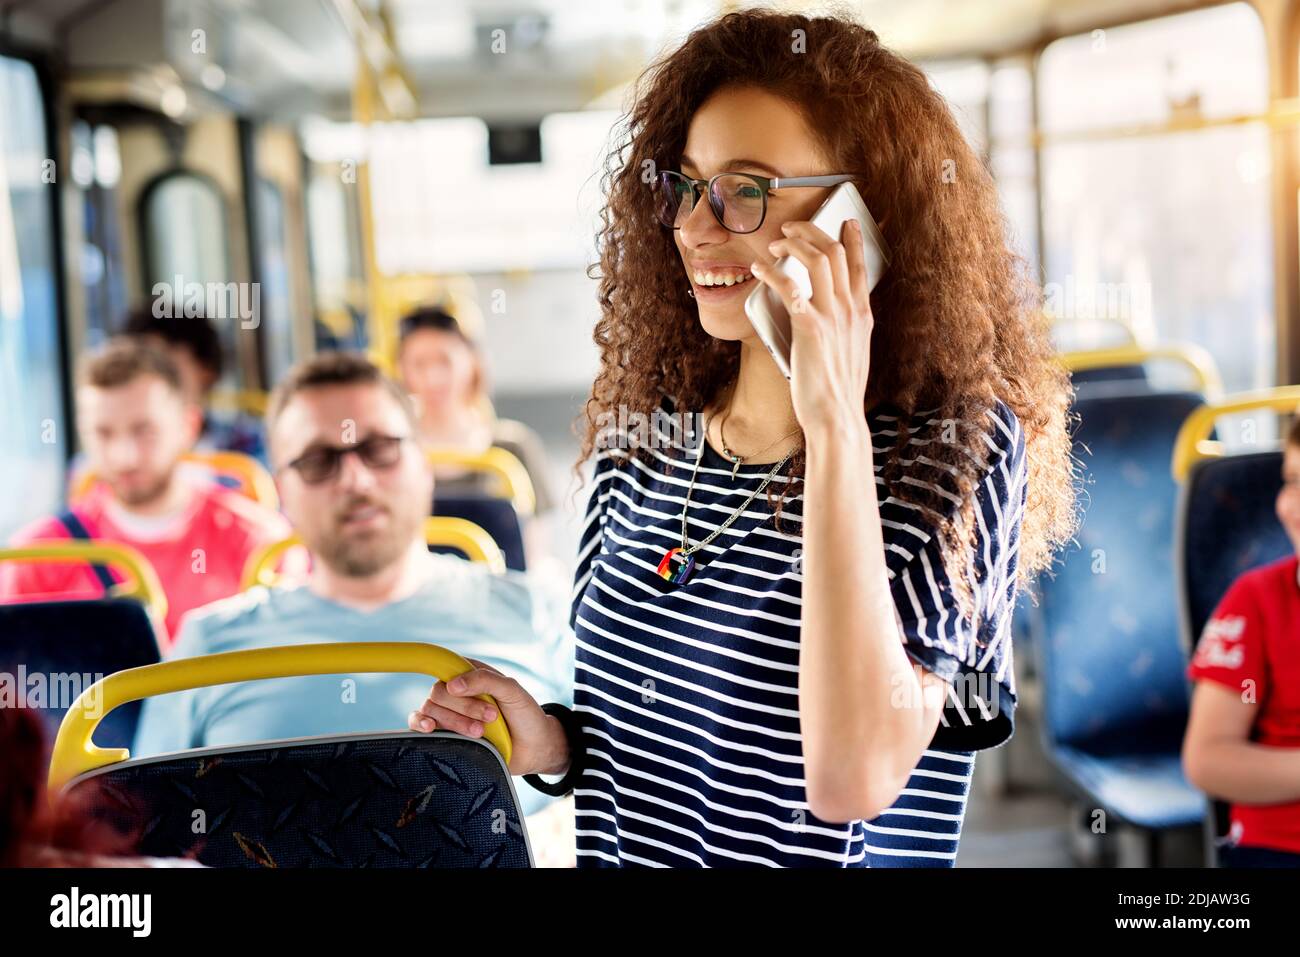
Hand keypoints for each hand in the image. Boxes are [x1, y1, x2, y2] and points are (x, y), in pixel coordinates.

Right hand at [407, 658, 569, 776]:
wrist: (533, 748)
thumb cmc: (525, 715)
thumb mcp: (512, 691)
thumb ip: (485, 680)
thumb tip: (452, 685)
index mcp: (471, 675)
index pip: (446, 667)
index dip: (450, 679)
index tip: (457, 690)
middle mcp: (456, 692)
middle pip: (439, 693)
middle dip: (464, 707)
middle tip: (490, 717)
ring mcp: (449, 713)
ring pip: (431, 710)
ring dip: (455, 722)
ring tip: (480, 733)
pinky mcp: (445, 734)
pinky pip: (418, 725)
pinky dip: (420, 724)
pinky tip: (430, 728)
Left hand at [752, 218, 874, 433]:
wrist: (837, 418)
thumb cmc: (838, 393)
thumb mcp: (853, 354)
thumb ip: (846, 331)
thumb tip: (831, 321)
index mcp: (862, 316)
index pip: (860, 266)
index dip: (853, 239)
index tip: (846, 222)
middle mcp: (850, 310)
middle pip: (836, 252)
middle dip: (813, 231)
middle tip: (794, 228)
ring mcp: (832, 316)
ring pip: (817, 259)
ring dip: (794, 243)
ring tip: (777, 242)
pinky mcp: (810, 327)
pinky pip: (789, 287)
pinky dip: (772, 272)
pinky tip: (759, 268)